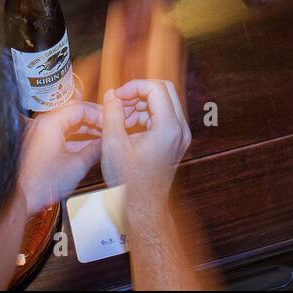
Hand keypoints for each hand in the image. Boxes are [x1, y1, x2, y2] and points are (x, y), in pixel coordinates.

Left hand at [17, 100, 102, 213]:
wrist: (20, 200)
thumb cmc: (42, 184)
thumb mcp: (77, 166)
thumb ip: (94, 150)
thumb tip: (105, 144)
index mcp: (50, 123)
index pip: (80, 108)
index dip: (98, 114)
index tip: (110, 122)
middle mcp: (42, 124)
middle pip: (73, 113)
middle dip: (93, 119)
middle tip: (108, 126)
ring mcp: (38, 134)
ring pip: (67, 124)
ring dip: (85, 129)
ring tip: (102, 136)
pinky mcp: (37, 145)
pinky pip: (60, 135)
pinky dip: (74, 139)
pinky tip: (88, 146)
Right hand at [102, 79, 191, 211]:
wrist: (144, 206)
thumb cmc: (130, 182)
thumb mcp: (113, 144)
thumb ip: (112, 114)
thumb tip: (111, 95)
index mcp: (169, 128)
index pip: (156, 88)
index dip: (134, 86)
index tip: (118, 95)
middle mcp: (180, 129)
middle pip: (164, 91)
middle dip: (139, 93)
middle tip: (119, 102)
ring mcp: (181, 135)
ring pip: (163, 102)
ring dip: (141, 104)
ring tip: (120, 118)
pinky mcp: (176, 140)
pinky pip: (162, 116)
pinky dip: (145, 116)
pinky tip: (127, 127)